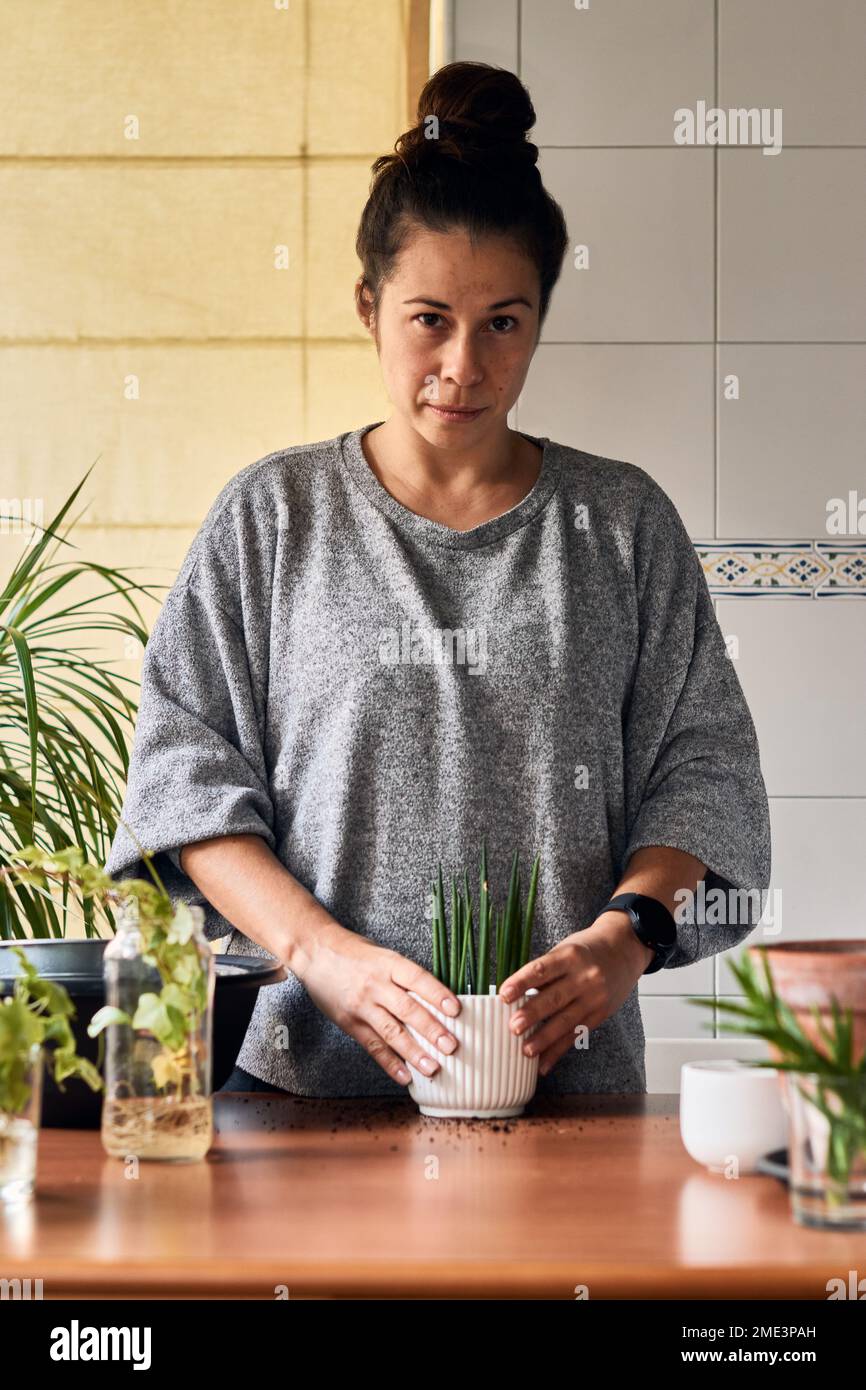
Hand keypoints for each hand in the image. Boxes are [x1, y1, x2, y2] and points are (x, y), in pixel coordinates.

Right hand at [292, 919, 461, 1085]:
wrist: (314, 951)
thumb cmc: (353, 952)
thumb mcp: (382, 954)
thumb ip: (404, 976)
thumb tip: (436, 999)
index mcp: (388, 963)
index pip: (417, 979)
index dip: (438, 994)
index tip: (456, 1010)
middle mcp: (376, 985)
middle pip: (407, 1009)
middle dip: (431, 1030)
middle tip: (451, 1046)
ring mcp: (362, 1006)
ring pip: (391, 1032)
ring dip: (414, 1052)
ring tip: (432, 1068)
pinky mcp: (349, 1022)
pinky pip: (372, 1045)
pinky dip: (389, 1063)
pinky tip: (404, 1076)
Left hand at [498, 911, 653, 1077]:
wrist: (625, 949)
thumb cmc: (587, 949)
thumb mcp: (565, 950)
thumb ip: (544, 971)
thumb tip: (515, 997)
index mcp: (570, 956)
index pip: (542, 970)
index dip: (522, 982)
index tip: (504, 995)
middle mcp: (584, 977)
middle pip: (555, 998)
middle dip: (532, 1014)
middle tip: (513, 1027)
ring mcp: (594, 998)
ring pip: (566, 1021)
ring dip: (544, 1038)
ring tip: (526, 1050)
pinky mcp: (600, 1014)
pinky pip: (576, 1035)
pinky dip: (558, 1051)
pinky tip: (544, 1064)